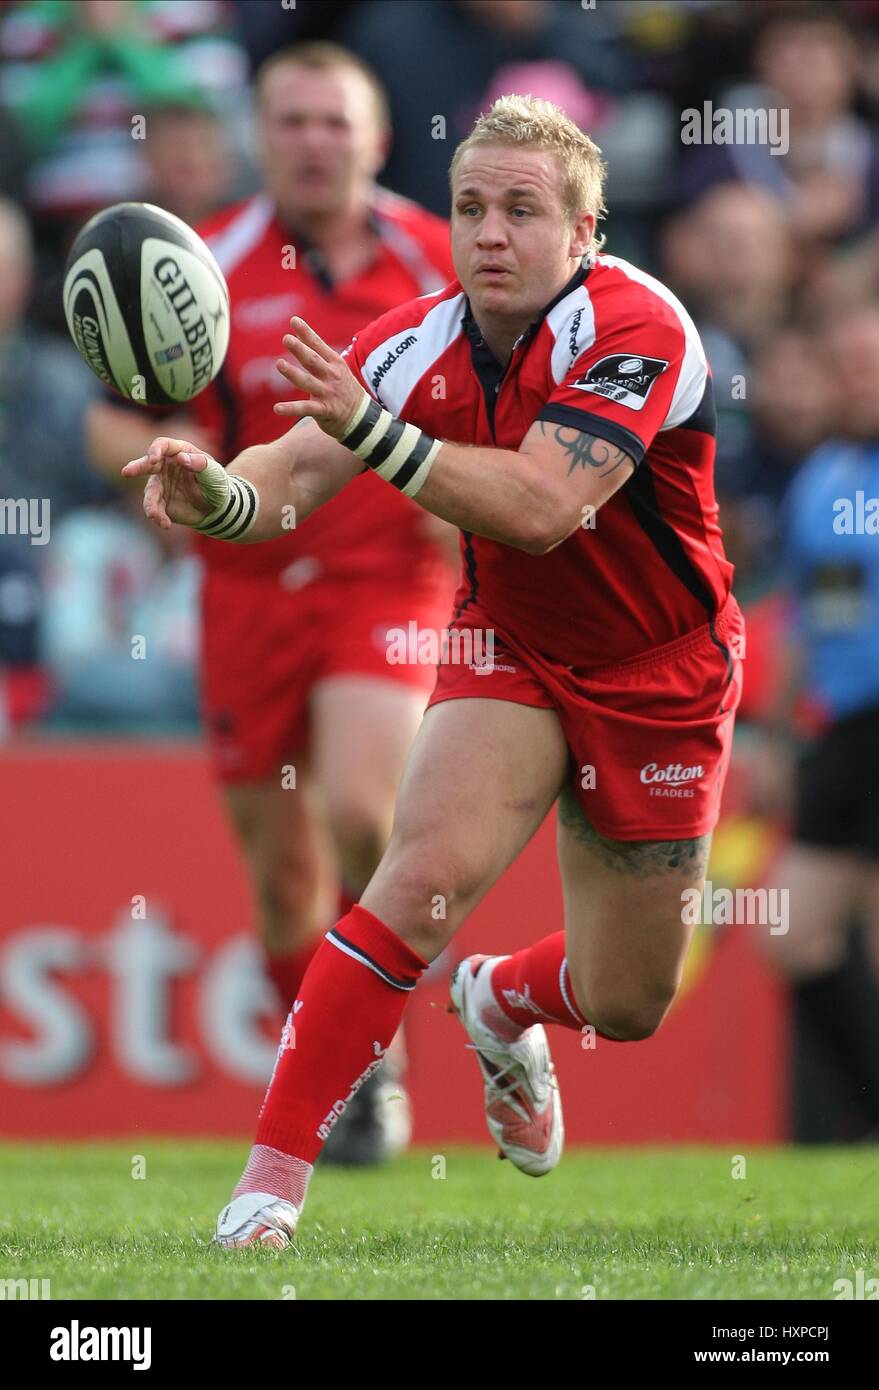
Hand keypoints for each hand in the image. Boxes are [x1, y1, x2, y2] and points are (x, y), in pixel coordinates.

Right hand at [121, 436, 215, 529]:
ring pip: (150, 492)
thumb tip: (181, 458)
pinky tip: (165, 524)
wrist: (218, 507)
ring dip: (151, 504)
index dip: (156, 450)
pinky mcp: (161, 502)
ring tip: (155, 516)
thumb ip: (200, 464)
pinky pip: (155, 509)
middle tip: (126, 472)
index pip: (163, 445)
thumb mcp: (215, 473)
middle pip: (147, 464)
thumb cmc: (216, 483)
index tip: (153, 459)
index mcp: (179, 452)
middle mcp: (165, 466)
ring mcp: (161, 484)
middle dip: (136, 468)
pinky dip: (158, 517)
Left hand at [274, 317, 368, 440]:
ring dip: (293, 373)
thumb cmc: (344, 389)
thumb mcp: (336, 368)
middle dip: (300, 349)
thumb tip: (298, 334)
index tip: (294, 321)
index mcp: (334, 363)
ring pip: (308, 382)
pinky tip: (277, 408)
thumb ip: (317, 353)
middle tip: (286, 339)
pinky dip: (291, 409)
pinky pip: (305, 409)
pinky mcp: (325, 410)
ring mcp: (328, 393)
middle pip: (313, 361)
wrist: (362, 418)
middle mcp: (332, 376)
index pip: (318, 345)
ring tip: (279, 364)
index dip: (306, 333)